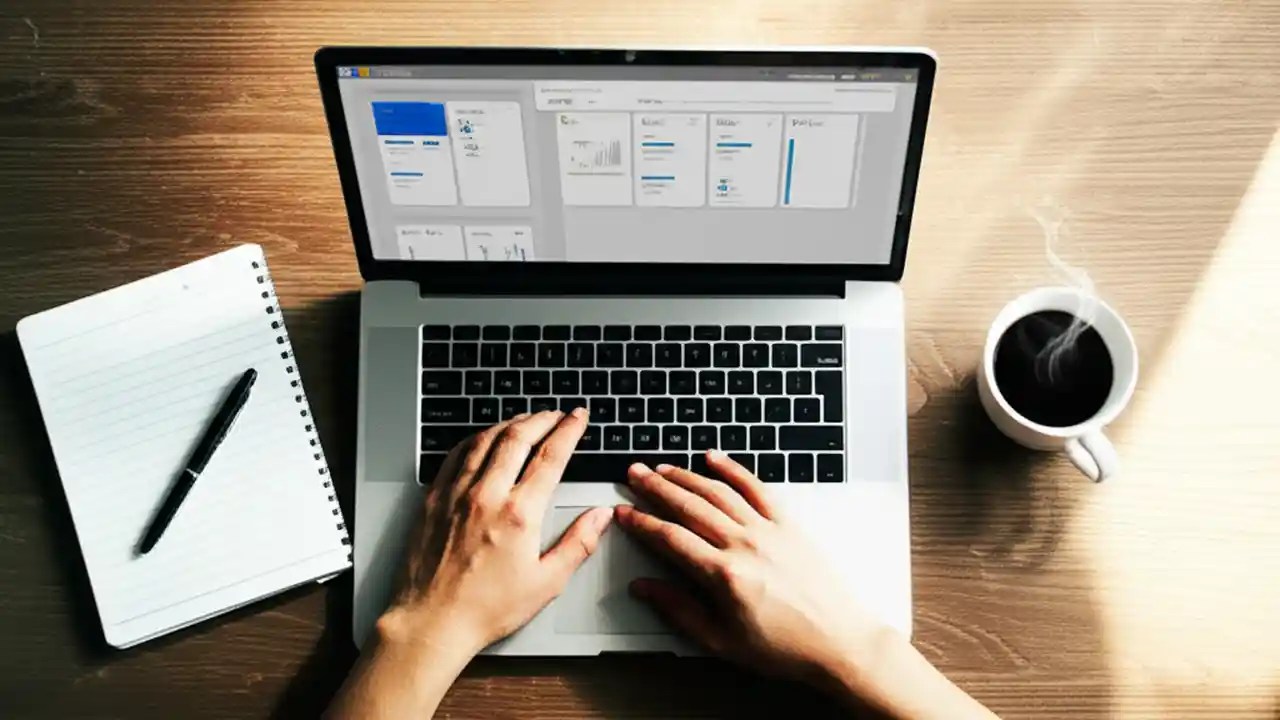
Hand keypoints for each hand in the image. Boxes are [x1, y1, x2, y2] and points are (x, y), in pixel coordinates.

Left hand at [379, 409, 612, 655]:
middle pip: (518, 437)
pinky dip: (475, 438)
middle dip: (542, 418)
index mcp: (520, 513)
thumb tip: (601, 517)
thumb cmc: (486, 608)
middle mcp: (487, 495)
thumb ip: (578, 543)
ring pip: (486, 439)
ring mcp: (457, 493)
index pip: (551, 456)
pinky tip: (484, 438)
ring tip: (525, 419)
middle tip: (556, 413)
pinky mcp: (434, 499)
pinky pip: (456, 454)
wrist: (432, 622)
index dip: (569, 430)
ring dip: (510, 423)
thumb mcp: (546, 583)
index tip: (578, 418)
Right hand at [616, 452, 893, 682]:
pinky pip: (756, 488)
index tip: (623, 513)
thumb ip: (678, 611)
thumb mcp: (721, 641)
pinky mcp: (789, 525)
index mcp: (724, 576)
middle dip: (656, 488)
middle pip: (689, 506)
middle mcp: (745, 545)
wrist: (839, 642)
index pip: (670, 539)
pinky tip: (713, 458)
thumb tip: (644, 588)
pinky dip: (733, 469)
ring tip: (662, 468)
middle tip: (634, 474)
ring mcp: (769, 531)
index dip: (641, 523)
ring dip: (686, 476)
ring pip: (718, 492)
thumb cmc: (785, 647)